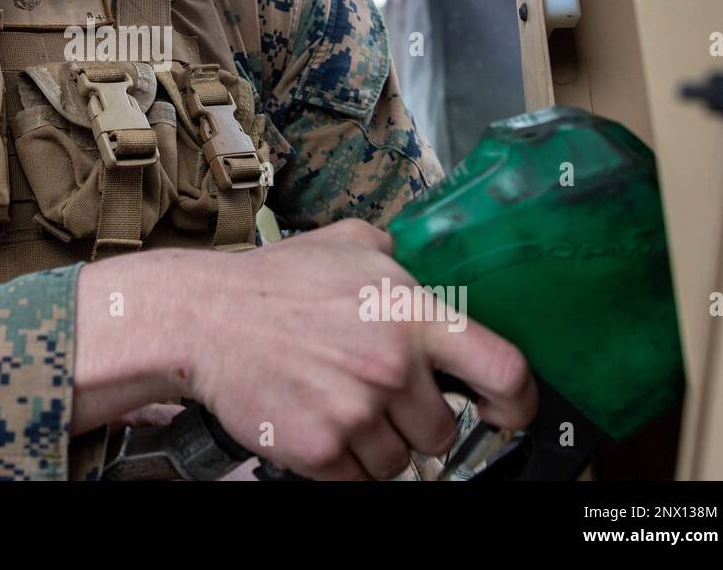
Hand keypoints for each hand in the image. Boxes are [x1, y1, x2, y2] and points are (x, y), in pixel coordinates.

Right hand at [183, 219, 536, 479]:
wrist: (204, 319)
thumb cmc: (271, 283)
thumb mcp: (346, 243)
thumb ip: (398, 255)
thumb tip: (427, 262)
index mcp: (410, 313)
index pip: (503, 370)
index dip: (519, 402)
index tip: (507, 411)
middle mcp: (391, 366)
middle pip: (443, 430)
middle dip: (416, 421)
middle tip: (378, 396)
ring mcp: (356, 412)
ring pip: (400, 461)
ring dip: (376, 443)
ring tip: (337, 403)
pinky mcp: (321, 449)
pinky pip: (358, 479)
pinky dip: (342, 462)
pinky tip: (317, 421)